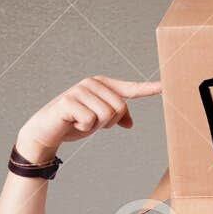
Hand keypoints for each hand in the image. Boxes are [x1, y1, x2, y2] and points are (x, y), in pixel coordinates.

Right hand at [16, 76, 162, 162]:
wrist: (47, 130)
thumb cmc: (74, 122)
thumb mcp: (99, 120)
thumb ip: (116, 118)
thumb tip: (130, 124)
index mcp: (102, 85)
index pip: (130, 89)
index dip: (148, 89)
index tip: (165, 86)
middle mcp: (92, 83)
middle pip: (120, 109)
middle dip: (108, 122)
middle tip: (89, 121)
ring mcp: (80, 90)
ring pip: (107, 116)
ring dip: (94, 126)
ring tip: (80, 120)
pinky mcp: (69, 101)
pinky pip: (90, 121)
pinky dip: (82, 128)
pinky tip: (72, 122)